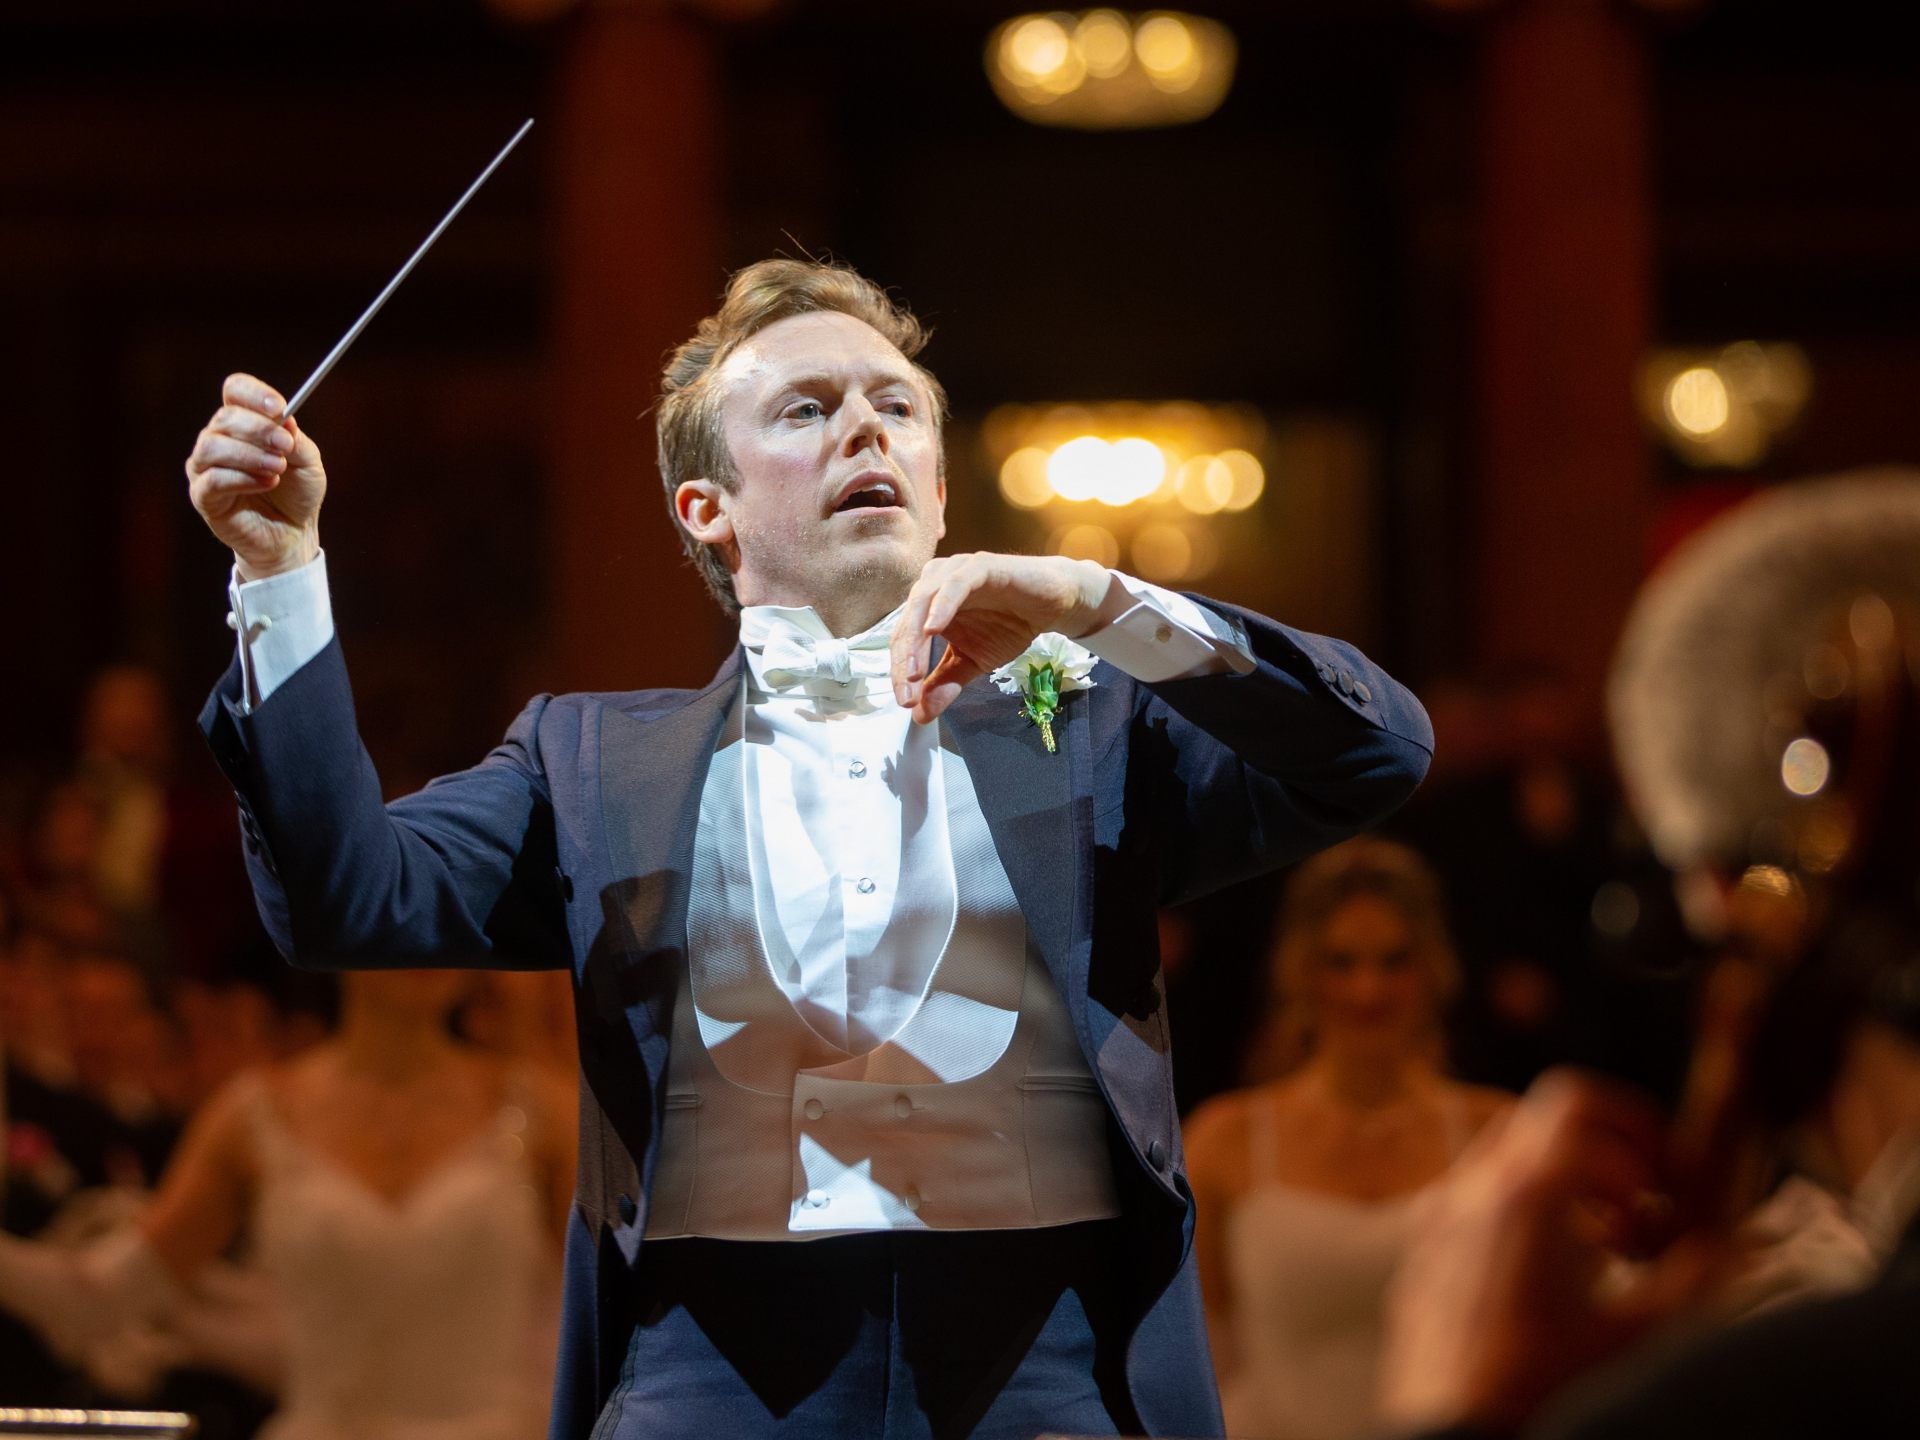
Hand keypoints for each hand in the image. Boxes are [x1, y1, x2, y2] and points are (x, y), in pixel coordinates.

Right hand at [185, 373, 325, 580]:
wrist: (293, 533)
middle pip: (225, 417)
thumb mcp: (308, 463)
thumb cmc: (297, 492)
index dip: (254, 394)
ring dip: (249, 455)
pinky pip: (212, 480)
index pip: (235, 390)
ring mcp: (205, 467)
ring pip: (212, 447)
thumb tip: (284, 419)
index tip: (279, 408)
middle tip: (285, 445)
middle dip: (258, 429)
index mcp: (243, 422)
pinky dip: (242, 479)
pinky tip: (266, 483)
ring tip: (277, 469)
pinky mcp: (203, 496)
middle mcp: (218, 439)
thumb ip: (296, 440)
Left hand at [890, 553, 1116, 721]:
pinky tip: (933, 629)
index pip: (904, 641)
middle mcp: (933, 585)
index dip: (901, 673)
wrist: (1052, 603)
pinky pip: (955, 584)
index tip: (905, 702)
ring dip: (915, 638)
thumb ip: (946, 683)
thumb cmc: (1008, 624)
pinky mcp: (979, 565)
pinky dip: (942, 606)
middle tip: (908, 693)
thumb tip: (921, 715)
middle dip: (905, 662)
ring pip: (923, 602)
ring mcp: (954, 571)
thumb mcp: (973, 661)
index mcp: (926, 607)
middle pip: (907, 623)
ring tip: (915, 671)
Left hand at [1376, 1071, 1724, 1434]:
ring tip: (1607, 1241)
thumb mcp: (1636, 1339)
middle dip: (1604, 1146)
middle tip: (1647, 1199)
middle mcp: (1471, 1190)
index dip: (1638, 1128)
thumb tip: (1741, 1244)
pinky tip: (1554, 1270)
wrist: (1449, 1435)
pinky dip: (1522, 1205)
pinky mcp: (1424, 1249)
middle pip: (1542, 1116)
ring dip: (1563, 1175)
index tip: (1670, 1176)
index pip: (1580, 1103)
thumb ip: (1696, 1281)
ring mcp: (1438, 1216)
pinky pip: (1474, 1195)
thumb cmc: (1538, 1389)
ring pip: (1505, 1152)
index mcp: (1524, 1195)